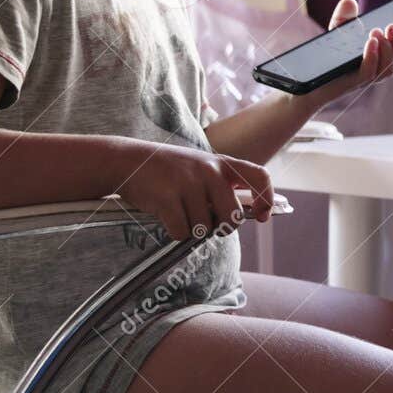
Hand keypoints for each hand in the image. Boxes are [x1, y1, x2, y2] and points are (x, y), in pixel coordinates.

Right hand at [114, 142, 273, 240]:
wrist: (126, 160)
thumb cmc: (168, 170)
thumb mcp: (200, 168)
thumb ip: (221, 187)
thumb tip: (242, 217)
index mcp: (222, 163)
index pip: (259, 176)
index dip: (266, 199)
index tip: (262, 216)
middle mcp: (209, 170)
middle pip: (233, 217)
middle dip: (221, 228)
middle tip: (205, 222)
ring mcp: (188, 183)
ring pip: (205, 228)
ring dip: (192, 228)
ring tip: (178, 210)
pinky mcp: (167, 197)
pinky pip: (182, 232)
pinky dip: (175, 232)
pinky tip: (166, 216)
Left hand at [305, 0, 392, 106]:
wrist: (309, 78)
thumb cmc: (330, 56)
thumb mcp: (339, 32)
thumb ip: (346, 16)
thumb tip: (349, 1)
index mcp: (382, 60)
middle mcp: (379, 71)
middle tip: (392, 26)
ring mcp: (368, 79)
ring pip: (389, 69)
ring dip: (387, 49)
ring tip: (376, 32)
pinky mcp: (354, 83)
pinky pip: (369, 72)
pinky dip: (373, 56)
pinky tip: (370, 42)